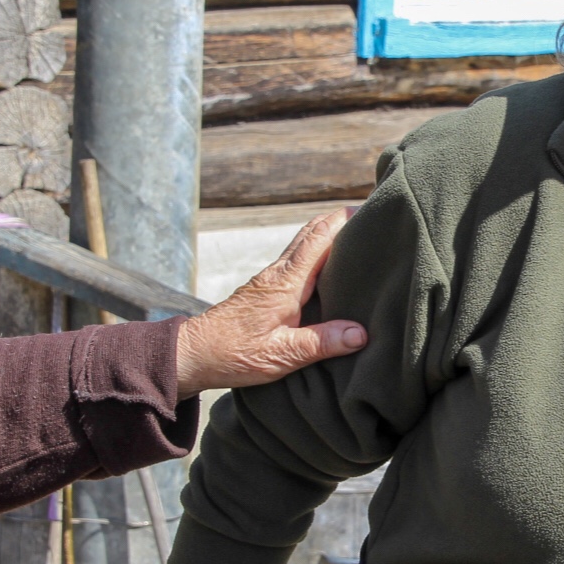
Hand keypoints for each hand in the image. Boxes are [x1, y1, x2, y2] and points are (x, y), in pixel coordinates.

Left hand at [176, 209, 368, 393]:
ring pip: (303, 244)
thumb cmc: (234, 354)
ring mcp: (270, 279)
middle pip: (310, 233)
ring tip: (356, 234)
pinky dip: (316, 251)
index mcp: (286, 283)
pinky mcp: (266, 288)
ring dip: (328, 233)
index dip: (342, 220)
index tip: (367, 208)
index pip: (318, 239)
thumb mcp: (281, 355)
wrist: (195, 354)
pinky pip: (297, 260)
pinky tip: (329, 264)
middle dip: (338, 219)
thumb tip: (361, 333)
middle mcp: (278, 273)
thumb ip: (321, 343)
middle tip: (369, 214)